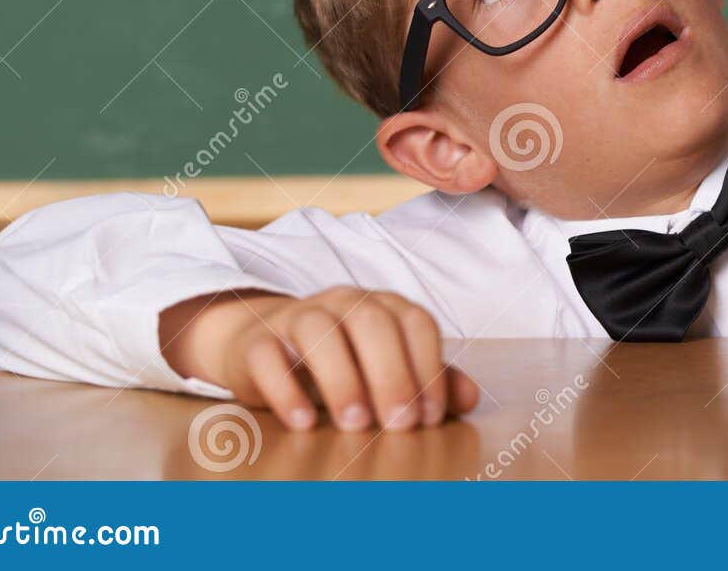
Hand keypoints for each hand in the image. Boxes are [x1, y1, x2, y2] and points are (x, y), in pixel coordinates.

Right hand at [159, 287, 479, 431]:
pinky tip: (303, 422)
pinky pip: (267, 355)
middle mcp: (343, 302)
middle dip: (391, 375)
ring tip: (355, 424)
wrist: (261, 345)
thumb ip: (427, 380)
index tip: (429, 417)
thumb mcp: (384, 369)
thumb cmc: (338, 361)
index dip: (428, 368)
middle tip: (399, 425)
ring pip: (320, 331)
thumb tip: (470, 398)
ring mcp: (297, 316)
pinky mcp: (257, 341)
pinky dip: (285, 388)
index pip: (415, 323)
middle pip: (372, 323)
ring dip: (342, 379)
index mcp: (383, 306)